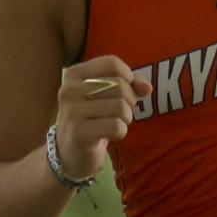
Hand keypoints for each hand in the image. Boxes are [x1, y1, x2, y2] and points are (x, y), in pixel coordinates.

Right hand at [53, 56, 150, 180]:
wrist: (70, 152)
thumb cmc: (93, 118)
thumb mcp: (109, 95)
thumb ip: (130, 84)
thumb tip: (147, 88)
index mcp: (74, 74)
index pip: (112, 63)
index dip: (128, 78)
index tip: (125, 91)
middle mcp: (69, 89)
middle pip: (119, 85)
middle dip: (129, 101)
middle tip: (119, 113)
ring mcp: (72, 111)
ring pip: (120, 106)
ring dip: (125, 118)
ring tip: (113, 124)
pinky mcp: (78, 132)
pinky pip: (116, 126)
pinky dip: (120, 132)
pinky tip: (109, 135)